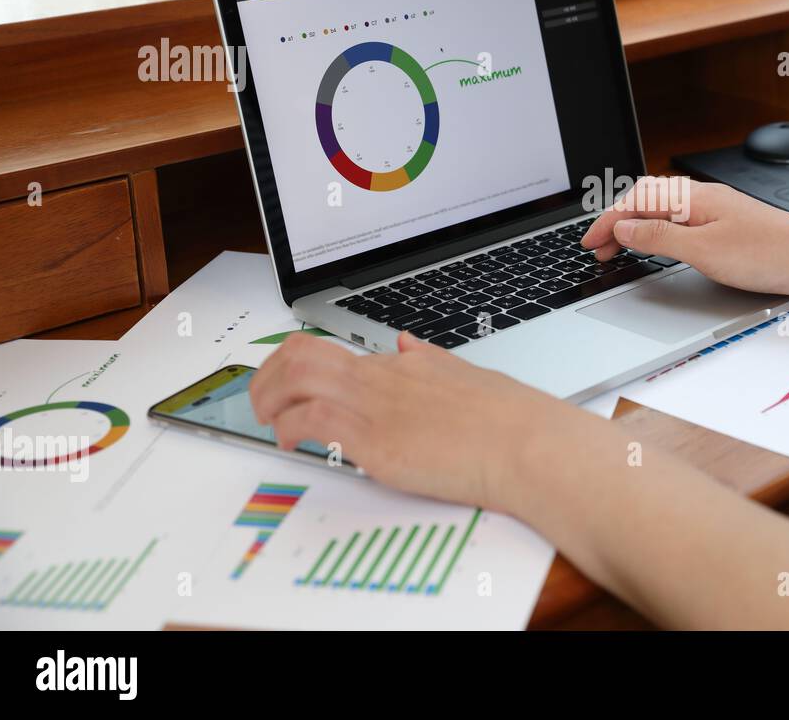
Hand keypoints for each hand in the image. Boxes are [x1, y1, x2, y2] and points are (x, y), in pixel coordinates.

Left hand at [249, 332, 579, 509]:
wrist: (525, 443)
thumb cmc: (509, 420)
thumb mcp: (466, 377)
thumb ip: (432, 362)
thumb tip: (410, 345)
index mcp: (405, 364)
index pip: (334, 349)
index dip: (298, 365)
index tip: (289, 385)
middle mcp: (383, 376)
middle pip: (302, 352)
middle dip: (269, 374)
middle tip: (263, 400)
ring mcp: (375, 404)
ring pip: (296, 377)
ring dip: (268, 398)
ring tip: (267, 421)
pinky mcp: (373, 438)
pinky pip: (309, 417)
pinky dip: (286, 427)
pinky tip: (290, 442)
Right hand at [581, 176, 788, 296]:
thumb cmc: (771, 255)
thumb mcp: (704, 252)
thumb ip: (660, 238)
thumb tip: (625, 229)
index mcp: (692, 198)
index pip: (635, 202)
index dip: (607, 222)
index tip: (590, 243)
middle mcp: (703, 197)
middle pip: (646, 199)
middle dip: (617, 221)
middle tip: (599, 248)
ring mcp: (717, 209)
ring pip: (662, 207)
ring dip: (636, 224)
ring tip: (620, 246)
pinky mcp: (728, 223)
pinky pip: (680, 217)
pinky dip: (657, 228)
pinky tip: (659, 242)